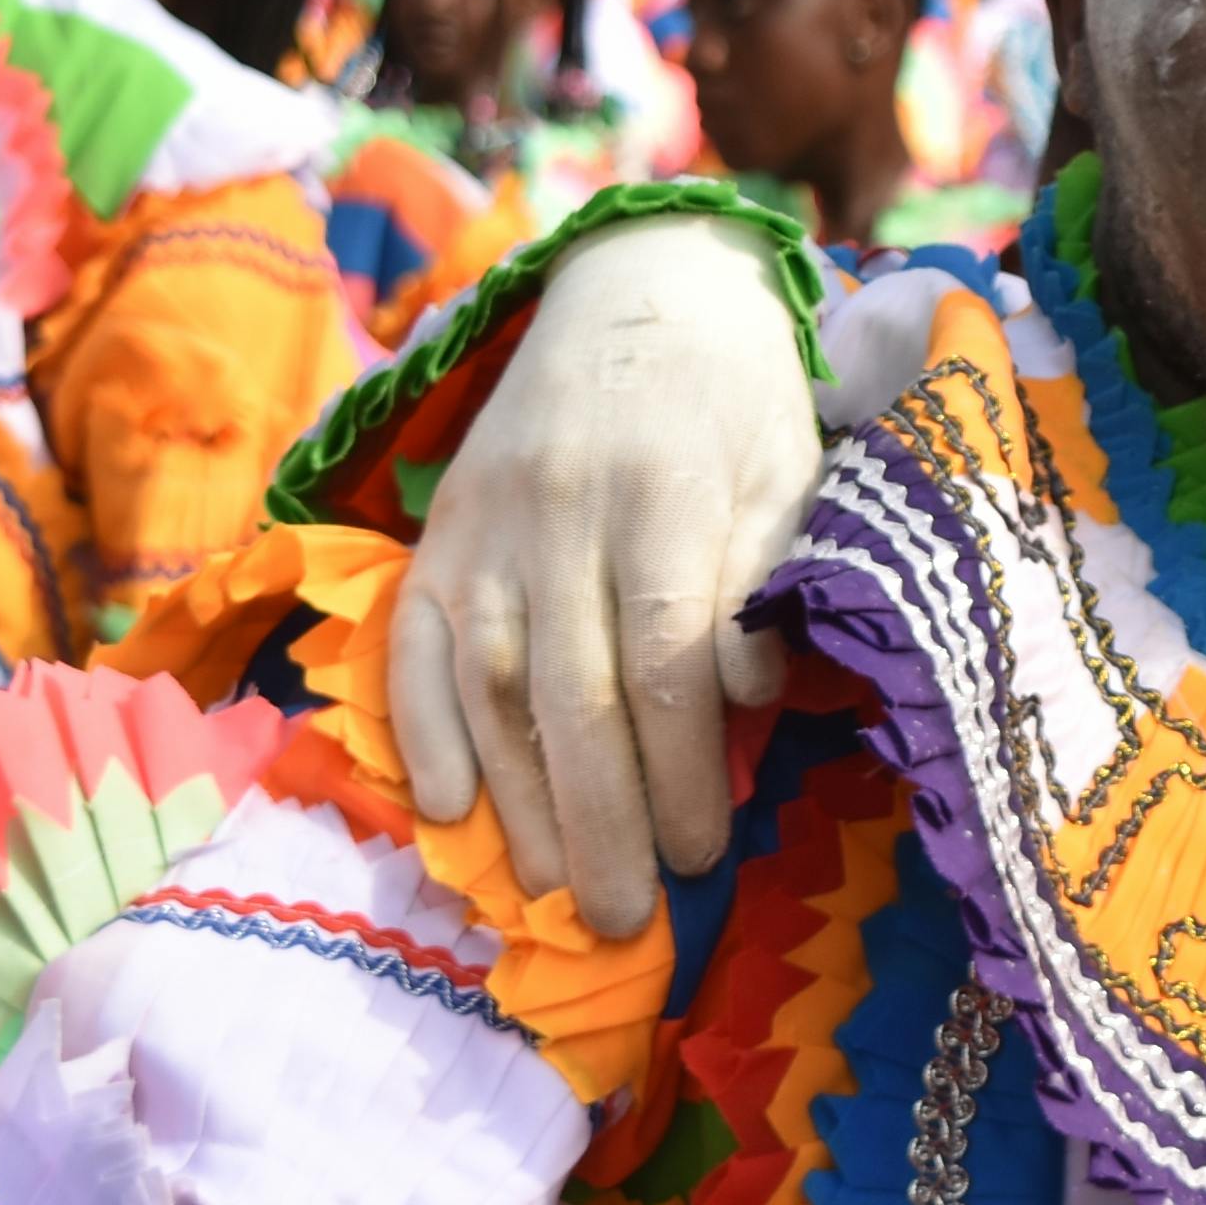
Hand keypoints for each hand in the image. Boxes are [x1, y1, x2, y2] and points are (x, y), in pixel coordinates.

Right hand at [389, 212, 819, 937]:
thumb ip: (765, 578)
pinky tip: (448, 809)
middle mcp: (566, 509)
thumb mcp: (791, 466)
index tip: (703, 856)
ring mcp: (491, 518)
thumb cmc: (739, 398)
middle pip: (572, 691)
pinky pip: (414, 637)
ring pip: (491, 679)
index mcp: (669, 493)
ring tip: (549, 892)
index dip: (681, 771)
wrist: (642, 284)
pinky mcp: (442, 527)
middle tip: (625, 920)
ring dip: (516, 799)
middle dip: (600, 820)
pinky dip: (422, 727)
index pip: (667, 660)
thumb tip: (744, 698)